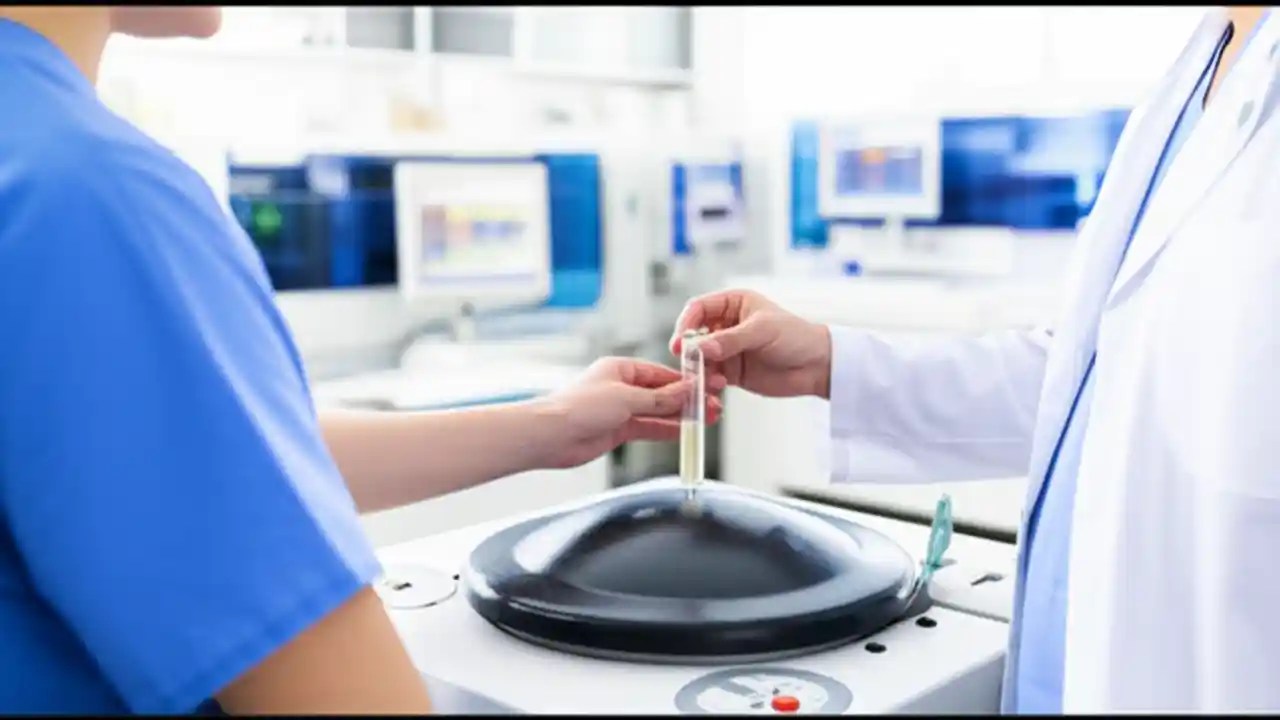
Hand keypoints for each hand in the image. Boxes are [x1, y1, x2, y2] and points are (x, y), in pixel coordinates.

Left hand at [537, 357, 723, 469]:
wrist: (551, 436)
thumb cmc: (579, 407)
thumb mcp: (626, 398)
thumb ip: (660, 398)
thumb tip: (687, 390)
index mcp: (621, 369)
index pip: (661, 374)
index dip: (686, 382)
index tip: (708, 386)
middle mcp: (621, 387)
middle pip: (662, 393)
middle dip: (688, 400)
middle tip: (715, 405)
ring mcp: (620, 410)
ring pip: (658, 413)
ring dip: (681, 417)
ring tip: (708, 420)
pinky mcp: (618, 430)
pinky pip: (649, 428)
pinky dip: (667, 430)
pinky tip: (686, 432)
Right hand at [670, 289, 831, 399]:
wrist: (817, 366)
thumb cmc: (796, 337)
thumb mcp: (762, 331)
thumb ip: (730, 340)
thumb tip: (701, 348)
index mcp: (733, 304)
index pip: (699, 309)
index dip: (686, 324)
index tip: (681, 342)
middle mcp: (727, 325)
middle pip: (694, 335)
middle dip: (689, 350)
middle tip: (688, 363)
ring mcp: (727, 349)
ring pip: (700, 358)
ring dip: (699, 369)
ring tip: (708, 379)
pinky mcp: (731, 372)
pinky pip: (710, 376)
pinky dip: (708, 382)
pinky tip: (717, 386)